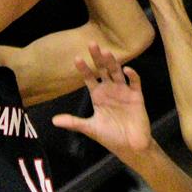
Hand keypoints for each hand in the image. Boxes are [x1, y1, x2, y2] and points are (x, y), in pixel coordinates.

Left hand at [51, 43, 151, 158]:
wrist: (130, 147)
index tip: (77, 59)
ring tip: (107, 52)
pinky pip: (135, 83)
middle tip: (92, 44)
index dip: (84, 69)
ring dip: (113, 63)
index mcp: (98, 96)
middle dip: (97, 58)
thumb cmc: (110, 137)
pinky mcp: (136, 97)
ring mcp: (124, 92)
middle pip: (103, 70)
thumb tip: (54, 120)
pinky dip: (132, 75)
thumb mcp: (90, 129)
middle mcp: (110, 90)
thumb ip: (74, 122)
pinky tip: (127, 69)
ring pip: (117, 73)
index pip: (89, 78)